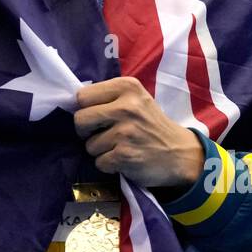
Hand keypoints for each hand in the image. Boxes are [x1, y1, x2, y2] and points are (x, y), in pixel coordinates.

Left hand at [74, 76, 204, 191]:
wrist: (179, 153)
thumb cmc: (151, 124)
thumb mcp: (136, 99)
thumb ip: (109, 97)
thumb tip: (73, 103)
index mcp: (127, 87)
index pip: (82, 95)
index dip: (85, 109)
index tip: (97, 116)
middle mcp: (126, 107)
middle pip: (80, 120)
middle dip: (86, 131)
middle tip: (102, 134)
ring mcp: (125, 132)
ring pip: (88, 145)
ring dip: (100, 150)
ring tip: (119, 147)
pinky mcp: (125, 155)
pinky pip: (99, 162)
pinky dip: (108, 164)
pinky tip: (124, 159)